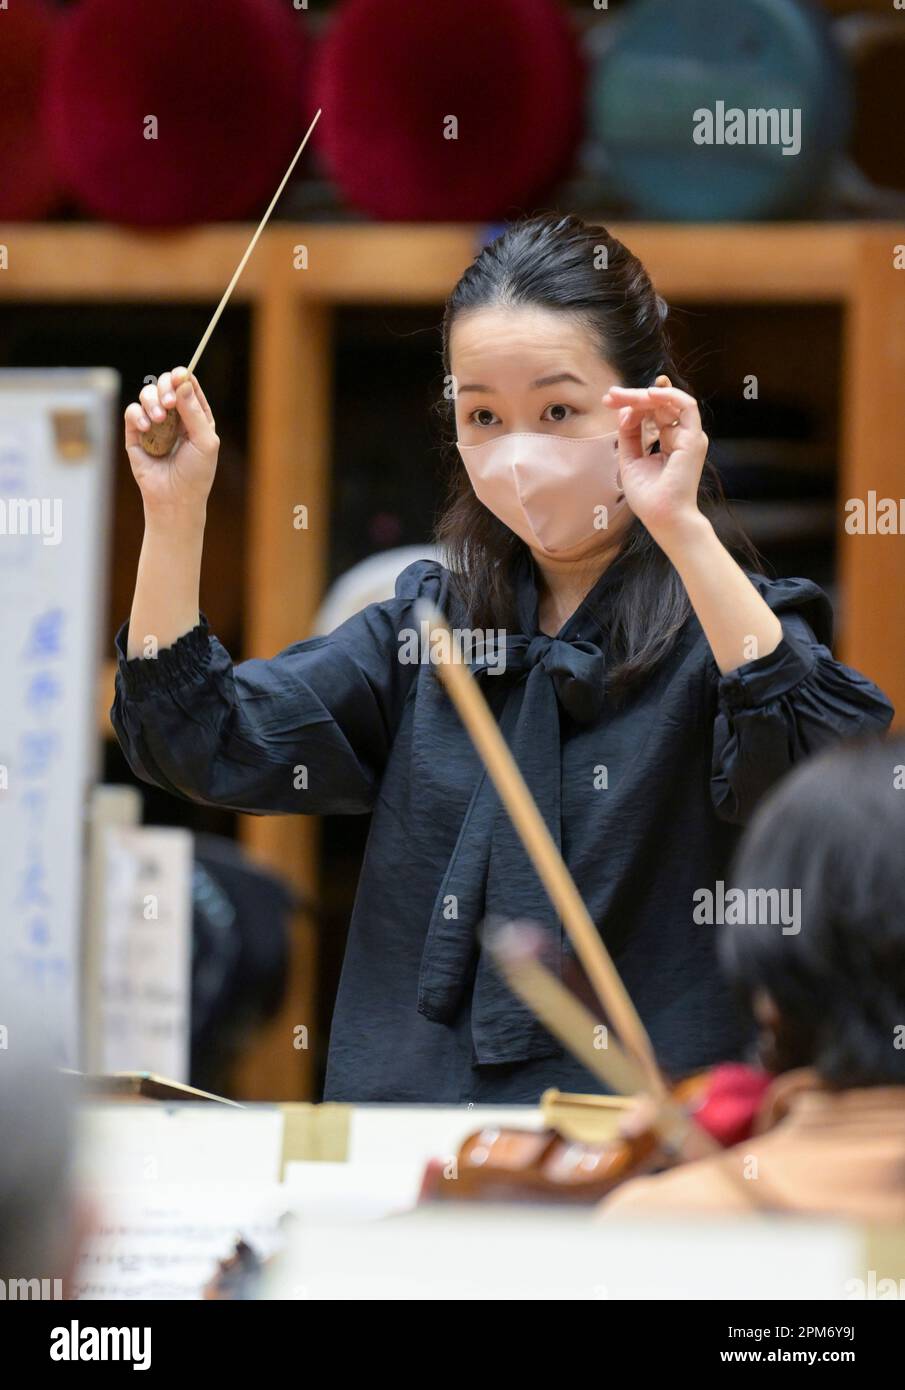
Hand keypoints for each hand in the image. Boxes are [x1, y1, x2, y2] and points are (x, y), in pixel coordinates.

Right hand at [124, 367, 218, 522]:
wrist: (175, 500)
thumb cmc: (196, 473)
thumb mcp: (205, 441)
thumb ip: (195, 412)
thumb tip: (183, 382)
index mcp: (196, 415)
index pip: (187, 386)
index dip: (182, 377)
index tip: (179, 376)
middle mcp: (175, 416)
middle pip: (165, 385)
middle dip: (165, 387)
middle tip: (170, 402)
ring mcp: (154, 424)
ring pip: (147, 394)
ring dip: (152, 400)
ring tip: (159, 418)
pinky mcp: (136, 434)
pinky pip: (132, 412)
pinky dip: (138, 414)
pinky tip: (146, 426)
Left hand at [602, 376, 708, 546]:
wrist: (663, 518)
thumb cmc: (649, 498)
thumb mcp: (630, 460)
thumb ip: (629, 434)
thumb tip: (625, 410)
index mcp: (669, 442)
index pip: (653, 412)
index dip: (632, 402)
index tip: (608, 400)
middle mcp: (681, 436)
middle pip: (658, 405)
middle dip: (632, 396)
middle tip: (610, 394)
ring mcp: (689, 436)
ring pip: (669, 402)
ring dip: (644, 395)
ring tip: (622, 395)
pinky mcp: (693, 439)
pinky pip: (686, 405)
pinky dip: (669, 395)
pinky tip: (649, 394)